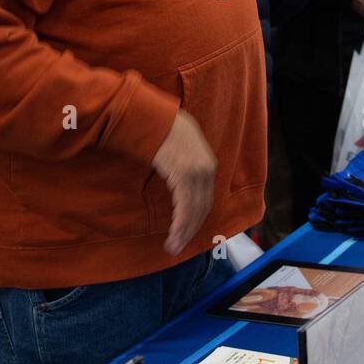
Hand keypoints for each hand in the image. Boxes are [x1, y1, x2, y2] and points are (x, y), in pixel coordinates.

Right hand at [152, 109, 216, 255]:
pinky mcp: (184, 175)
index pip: (206, 200)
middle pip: (202, 208)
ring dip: (184, 232)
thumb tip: (179, 184)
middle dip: (191, 230)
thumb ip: (184, 167)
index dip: (197, 219)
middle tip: (178, 247)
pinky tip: (173, 235)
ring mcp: (196, 173)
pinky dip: (180, 224)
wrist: (156, 116)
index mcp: (206, 166)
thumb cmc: (164, 132)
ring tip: (173, 246)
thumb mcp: (181, 150)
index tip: (188, 233)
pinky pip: (184, 206)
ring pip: (194, 211)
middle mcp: (205, 170)